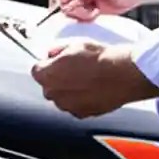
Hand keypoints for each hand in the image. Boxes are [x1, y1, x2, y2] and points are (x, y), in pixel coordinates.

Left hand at [30, 40, 149, 117]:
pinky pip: (76, 106)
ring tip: (86, 79)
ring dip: (69, 91)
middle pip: (49, 86)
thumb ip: (57, 50)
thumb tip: (53, 54)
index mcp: (47, 75)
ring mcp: (67, 106)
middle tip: (74, 69)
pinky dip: (81, 100)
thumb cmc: (99, 58)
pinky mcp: (82, 114)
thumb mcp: (74, 44)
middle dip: (57, 79)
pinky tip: (93, 88)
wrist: (121, 74)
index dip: (48, 64)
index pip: (37, 70)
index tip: (56, 61)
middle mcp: (54, 94)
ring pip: (62, 97)